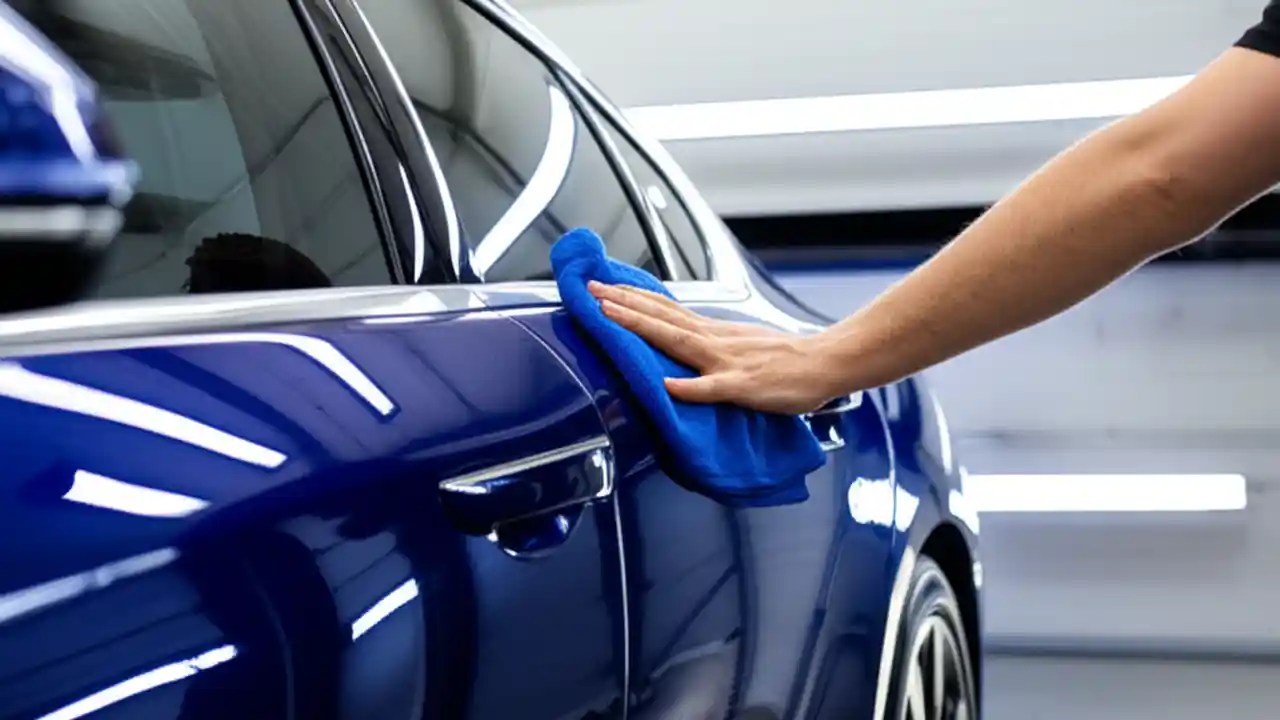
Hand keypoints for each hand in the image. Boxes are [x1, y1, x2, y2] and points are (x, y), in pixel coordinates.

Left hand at [587, 281, 838, 414]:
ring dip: (642, 327)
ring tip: (610, 316)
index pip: (666, 309)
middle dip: (622, 303)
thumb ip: (708, 342)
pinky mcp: (743, 386)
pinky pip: (712, 388)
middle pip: (661, 317)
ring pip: (677, 341)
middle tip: (591, 290)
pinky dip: (690, 387)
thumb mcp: (740, 342)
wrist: (825, 363)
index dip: (632, 298)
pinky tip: (668, 386)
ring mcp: (727, 361)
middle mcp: (715, 340)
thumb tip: (679, 338)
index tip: (603, 287)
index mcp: (713, 332)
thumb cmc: (784, 359)